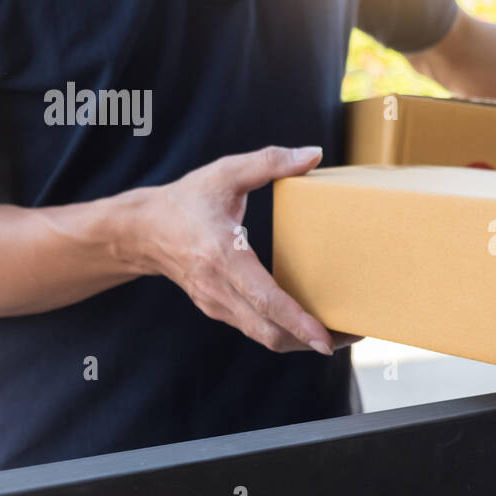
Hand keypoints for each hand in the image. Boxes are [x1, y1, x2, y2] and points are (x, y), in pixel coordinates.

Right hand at [125, 145, 356, 354]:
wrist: (141, 231)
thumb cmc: (185, 200)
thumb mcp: (224, 173)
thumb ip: (269, 162)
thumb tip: (314, 154)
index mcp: (222, 257)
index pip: (265, 299)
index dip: (298, 321)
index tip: (327, 338)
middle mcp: (219, 289)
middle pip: (271, 332)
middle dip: (314, 339)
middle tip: (355, 334)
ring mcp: (217, 305)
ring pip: (265, 337)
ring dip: (303, 340)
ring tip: (342, 332)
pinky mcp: (219, 310)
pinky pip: (257, 330)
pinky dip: (286, 332)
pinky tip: (311, 323)